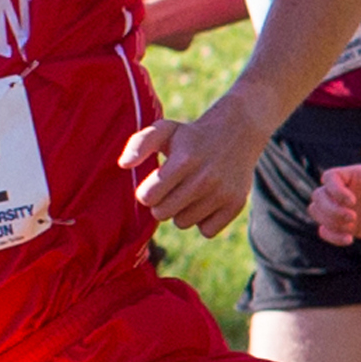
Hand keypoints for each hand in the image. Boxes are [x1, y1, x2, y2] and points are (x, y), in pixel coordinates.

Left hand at [119, 117, 257, 236]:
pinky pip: (207, 231)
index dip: (146, 192)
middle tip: (171, 188)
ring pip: (184, 223)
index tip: (154, 183)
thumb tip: (123, 164)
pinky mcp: (235, 205)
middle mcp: (205, 179)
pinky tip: (206, 201)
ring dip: (182, 211)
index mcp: (184, 159)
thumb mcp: (165, 130)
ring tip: (190, 191)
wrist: (237, 132)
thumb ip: (140, 143)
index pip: (148, 197)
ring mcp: (222, 193)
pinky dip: (203, 220)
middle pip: (163, 214)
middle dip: (161, 203)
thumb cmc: (191, 135)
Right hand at [309, 144, 360, 244]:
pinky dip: (330, 236)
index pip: (329, 178)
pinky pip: (326, 230)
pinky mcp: (349, 227)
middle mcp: (346, 191)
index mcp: (355, 176)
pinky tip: (349, 239)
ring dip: (328, 221)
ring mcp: (345, 210)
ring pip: (317, 212)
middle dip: (330, 209)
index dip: (334, 190)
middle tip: (353, 217)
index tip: (353, 201)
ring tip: (350, 228)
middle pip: (318, 196)